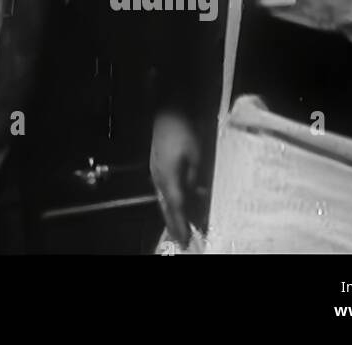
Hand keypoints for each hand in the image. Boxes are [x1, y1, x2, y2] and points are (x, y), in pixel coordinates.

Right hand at [150, 108, 202, 247]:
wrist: (168, 112)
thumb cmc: (184, 132)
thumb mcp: (196, 157)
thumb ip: (193, 179)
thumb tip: (194, 194)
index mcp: (168, 177)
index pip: (176, 207)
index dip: (181, 224)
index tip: (185, 239)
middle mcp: (158, 177)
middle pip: (166, 206)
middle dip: (173, 224)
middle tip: (181, 240)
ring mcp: (156, 171)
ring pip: (163, 198)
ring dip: (171, 213)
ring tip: (179, 227)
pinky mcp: (156, 165)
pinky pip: (163, 189)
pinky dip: (170, 200)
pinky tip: (178, 203)